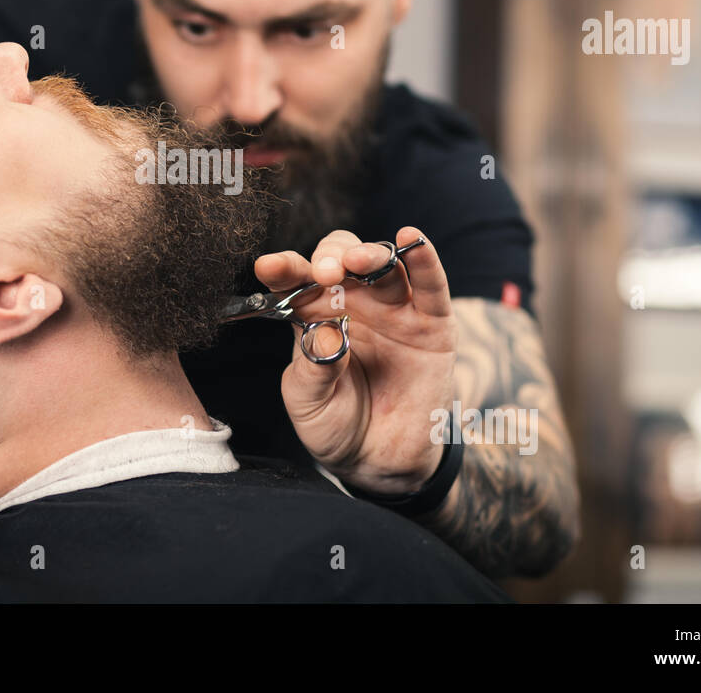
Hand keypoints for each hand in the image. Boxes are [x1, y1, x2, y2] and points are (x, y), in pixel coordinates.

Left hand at [254, 226, 457, 494]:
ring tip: (356, 260)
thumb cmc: (335, 424)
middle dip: (329, 257)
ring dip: (369, 254)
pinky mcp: (432, 324)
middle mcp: (353, 304)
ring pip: (383, 265)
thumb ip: (312, 369)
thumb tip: (326, 334)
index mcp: (314, 315)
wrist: (379, 462)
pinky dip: (424, 259)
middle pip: (340, 259)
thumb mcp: (309, 402)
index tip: (268, 267)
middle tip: (323, 273)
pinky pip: (430, 286)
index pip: (296, 281)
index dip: (283, 269)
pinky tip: (412, 238)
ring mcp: (393, 311)